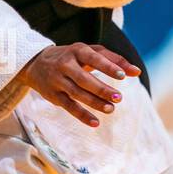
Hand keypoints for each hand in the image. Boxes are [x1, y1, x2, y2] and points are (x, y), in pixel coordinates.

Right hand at [18, 43, 140, 127]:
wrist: (35, 63)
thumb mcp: (89, 52)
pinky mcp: (53, 95)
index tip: (123, 76)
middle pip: (84, 78)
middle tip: (119, 98)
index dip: (108, 67)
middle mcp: (65, 64)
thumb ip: (113, 60)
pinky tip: (95, 123)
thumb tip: (137, 72)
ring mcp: (58, 80)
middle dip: (102, 89)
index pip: (94, 58)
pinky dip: (81, 115)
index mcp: (77, 50)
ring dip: (94, 103)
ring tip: (111, 109)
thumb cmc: (72, 57)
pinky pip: (68, 106)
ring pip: (77, 93)